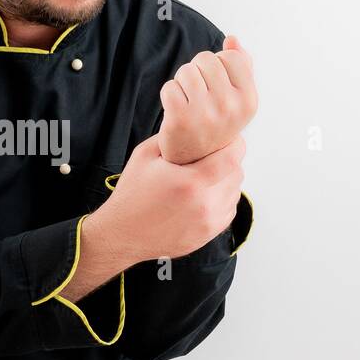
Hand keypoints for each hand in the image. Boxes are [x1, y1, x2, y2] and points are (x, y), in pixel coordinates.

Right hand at [87, 133, 245, 264]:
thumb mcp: (144, 156)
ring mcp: (208, 223)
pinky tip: (204, 195)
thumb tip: (191, 125)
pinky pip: (228, 210)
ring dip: (226, 181)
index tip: (230, 139)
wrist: (123, 234)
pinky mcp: (208, 234)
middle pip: (236, 175)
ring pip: (235, 193)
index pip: (232, 158)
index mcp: (190, 183)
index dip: (235, 145)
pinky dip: (222, 199)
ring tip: (207, 176)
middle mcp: (204, 205)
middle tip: (215, 155)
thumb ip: (171, 137)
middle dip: (229, 161)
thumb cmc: (132, 195)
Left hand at [158, 35, 257, 164]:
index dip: (217, 65)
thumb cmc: (215, 121)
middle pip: (205, 59)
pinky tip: (175, 110)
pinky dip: (169, 94)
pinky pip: (169, 86)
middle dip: (197, 70)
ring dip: (182, 82)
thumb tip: (233, 38)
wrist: (193, 158)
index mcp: (249, 100)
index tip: (215, 85)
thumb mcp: (236, 97)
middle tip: (198, 94)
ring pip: (186, 71)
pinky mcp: (180, 119)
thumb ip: (241, 66)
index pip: (229, 56)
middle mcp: (230, 107)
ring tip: (187, 101)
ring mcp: (205, 114)